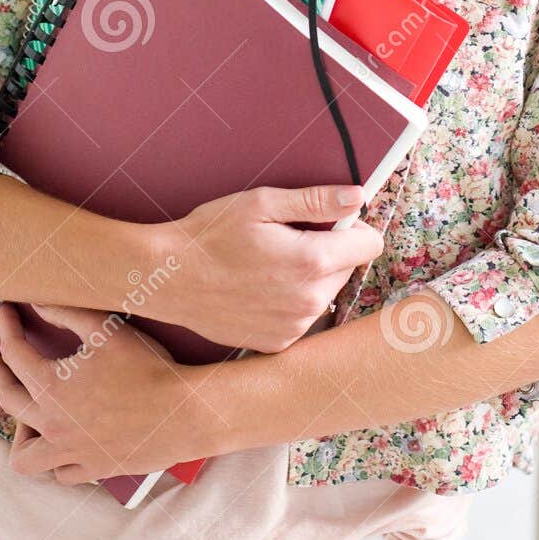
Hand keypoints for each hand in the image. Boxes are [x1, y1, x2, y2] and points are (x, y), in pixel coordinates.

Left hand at [0, 302, 202, 484]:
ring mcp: (71, 452)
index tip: (5, 312)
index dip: (7, 328)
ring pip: (24, 456)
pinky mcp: (92, 468)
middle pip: (7, 398)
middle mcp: (52, 424)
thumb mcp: (106, 329)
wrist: (182, 412)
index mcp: (50, 387)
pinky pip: (59, 473)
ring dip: (18, 433)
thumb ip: (66, 314)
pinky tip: (60, 442)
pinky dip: (55, 458)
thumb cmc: (146, 366)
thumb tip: (36, 304)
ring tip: (23, 415)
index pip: (14, 352)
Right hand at [153, 184, 383, 352]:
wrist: (169, 278)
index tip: (328, 221)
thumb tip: (357, 196)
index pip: (369, 244)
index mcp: (312, 261)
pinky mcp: (278, 343)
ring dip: (310, 279)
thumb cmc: (211, 235)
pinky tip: (261, 289)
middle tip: (286, 241)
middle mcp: (309, 300)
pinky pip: (303, 317)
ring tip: (269, 266)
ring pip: (325, 294)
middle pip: (347, 268)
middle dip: (327, 252)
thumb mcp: (261, 203)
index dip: (352, 227)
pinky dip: (291, 302)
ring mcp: (294, 326)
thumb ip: (316, 200)